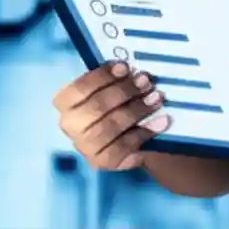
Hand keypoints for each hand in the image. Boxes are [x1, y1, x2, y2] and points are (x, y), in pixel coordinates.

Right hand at [53, 61, 170, 170]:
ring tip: (156, 98)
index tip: (126, 67)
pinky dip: (146, 131)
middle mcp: (70, 126)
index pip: (80, 88)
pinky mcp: (102, 161)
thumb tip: (133, 71)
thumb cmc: (113, 107)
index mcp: (65, 103)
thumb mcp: (108, 90)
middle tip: (146, 81)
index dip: (103, 76)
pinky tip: (162, 120)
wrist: (123, 141)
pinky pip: (125, 145)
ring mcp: (85, 146)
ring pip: (112, 125)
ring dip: (138, 109)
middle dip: (125, 92)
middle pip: (97, 106)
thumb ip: (113, 81)